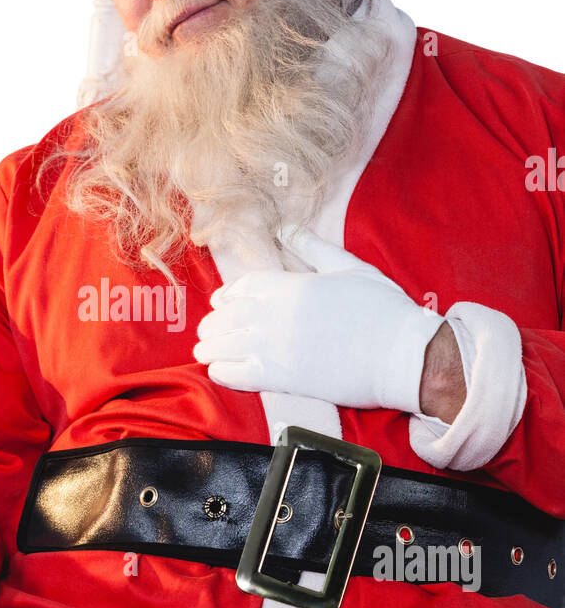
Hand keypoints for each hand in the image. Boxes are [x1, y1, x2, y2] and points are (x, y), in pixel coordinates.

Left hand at [193, 228, 443, 411]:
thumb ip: (313, 248)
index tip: (222, 302)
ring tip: (205, 351)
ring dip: (210, 348)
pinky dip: (222, 372)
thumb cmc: (383, 309)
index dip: (228, 295)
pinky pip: (236, 374)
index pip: (242, 286)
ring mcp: (274, 347)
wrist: (402, 355)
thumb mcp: (349, 267)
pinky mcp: (281, 378)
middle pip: (226, 316)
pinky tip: (218, 370)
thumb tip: (288, 229)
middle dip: (214, 323)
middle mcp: (274, 314)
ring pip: (224, 345)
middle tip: (209, 331)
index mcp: (290, 285)